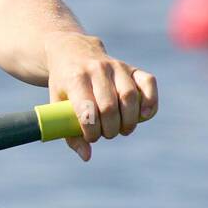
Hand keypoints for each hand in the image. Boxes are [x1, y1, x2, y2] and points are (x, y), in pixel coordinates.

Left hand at [45, 31, 157, 160]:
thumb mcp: (56, 104)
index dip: (92, 130)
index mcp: (74, 78)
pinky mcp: (132, 67)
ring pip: (130, 96)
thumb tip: (86, 156)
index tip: (91, 137)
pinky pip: (148, 82)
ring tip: (123, 130)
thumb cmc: (64, 84)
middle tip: (108, 134)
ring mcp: (116, 66)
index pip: (88, 110)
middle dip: (111, 129)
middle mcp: (97, 70)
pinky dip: (150, 101)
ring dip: (129, 120)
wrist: (71, 51)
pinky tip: (144, 116)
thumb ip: (68, 131)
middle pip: (110, 107)